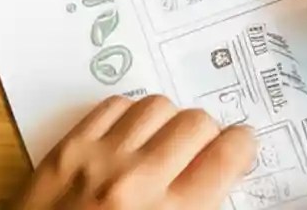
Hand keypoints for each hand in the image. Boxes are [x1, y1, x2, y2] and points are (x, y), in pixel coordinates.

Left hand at [13, 95, 256, 209]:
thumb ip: (198, 208)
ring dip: (168, 122)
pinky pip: (114, 106)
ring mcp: (98, 159)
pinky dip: (129, 117)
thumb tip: (222, 171)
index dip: (241, 147)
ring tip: (162, 144)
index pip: (226, 154)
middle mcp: (136, 181)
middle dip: (205, 135)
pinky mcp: (66, 149)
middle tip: (199, 153)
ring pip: (157, 106)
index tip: (237, 150)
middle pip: (196, 122)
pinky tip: (129, 139)